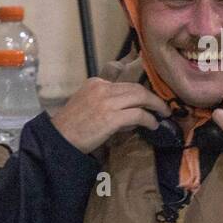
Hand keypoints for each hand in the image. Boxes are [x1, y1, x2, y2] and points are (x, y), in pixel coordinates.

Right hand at [49, 78, 171, 153]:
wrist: (59, 139)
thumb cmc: (72, 127)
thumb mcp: (88, 105)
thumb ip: (108, 104)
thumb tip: (133, 114)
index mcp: (95, 82)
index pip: (124, 83)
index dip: (139, 92)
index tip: (148, 99)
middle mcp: (102, 88)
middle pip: (135, 87)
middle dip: (152, 97)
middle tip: (162, 106)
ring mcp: (106, 101)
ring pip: (140, 96)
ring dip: (155, 105)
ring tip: (163, 114)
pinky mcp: (111, 117)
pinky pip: (138, 114)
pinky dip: (149, 119)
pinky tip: (153, 125)